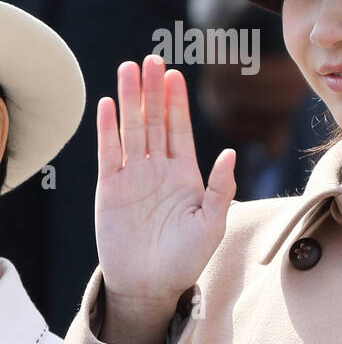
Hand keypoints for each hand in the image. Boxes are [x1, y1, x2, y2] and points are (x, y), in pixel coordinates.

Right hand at [95, 55, 236, 311]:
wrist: (152, 285)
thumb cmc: (187, 258)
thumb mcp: (213, 223)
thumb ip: (221, 187)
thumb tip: (229, 152)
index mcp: (186, 175)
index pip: (180, 130)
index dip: (177, 103)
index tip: (175, 75)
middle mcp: (158, 170)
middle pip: (155, 122)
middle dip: (154, 91)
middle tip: (152, 59)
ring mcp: (133, 177)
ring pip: (131, 130)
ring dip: (130, 100)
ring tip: (129, 69)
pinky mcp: (110, 188)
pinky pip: (109, 152)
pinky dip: (109, 128)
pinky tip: (110, 103)